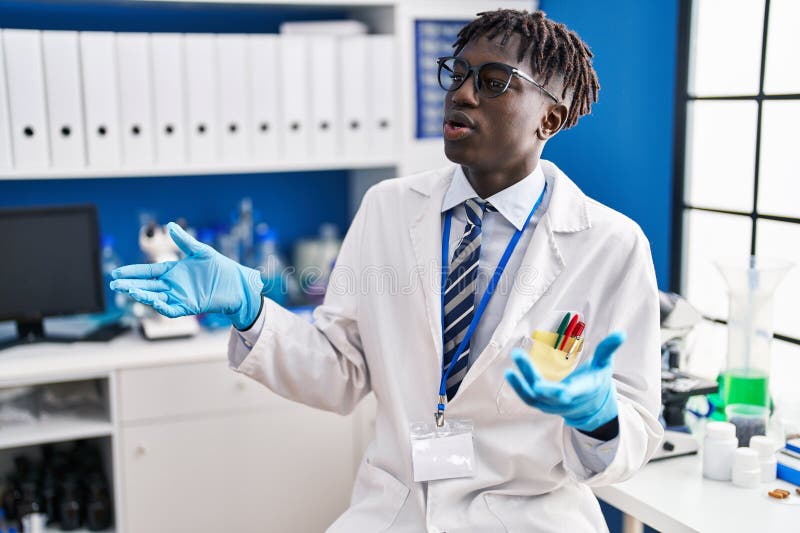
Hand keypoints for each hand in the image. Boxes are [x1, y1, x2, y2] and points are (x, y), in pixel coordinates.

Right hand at [109, 222, 263, 329]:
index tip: (116, 273)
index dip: (132, 273)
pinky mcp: (190, 306)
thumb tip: (170, 225)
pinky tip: (154, 301)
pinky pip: (172, 308)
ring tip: (129, 290)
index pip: (147, 272)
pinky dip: (162, 306)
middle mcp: (173, 285)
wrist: (238, 284)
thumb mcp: (201, 251)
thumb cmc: (221, 268)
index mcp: (173, 272)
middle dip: (131, 285)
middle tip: (115, 284)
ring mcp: (180, 296)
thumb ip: (184, 241)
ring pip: (155, 298)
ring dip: (143, 295)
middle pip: (147, 286)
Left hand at [504, 331, 624, 431]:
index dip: (558, 392)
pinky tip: (510, 374)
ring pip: (534, 398)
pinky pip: (529, 400)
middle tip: (518, 356)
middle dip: (531, 376)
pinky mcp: (543, 405)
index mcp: (583, 391)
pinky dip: (519, 389)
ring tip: (510, 366)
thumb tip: (621, 333)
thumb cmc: (596, 381)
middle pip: (546, 393)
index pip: (570, 392)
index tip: (545, 386)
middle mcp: (566, 401)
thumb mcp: (604, 365)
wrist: (592, 408)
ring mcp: (553, 406)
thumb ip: (608, 349)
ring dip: (520, 383)